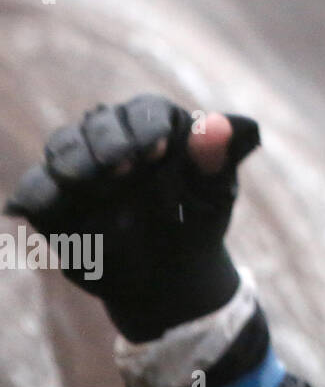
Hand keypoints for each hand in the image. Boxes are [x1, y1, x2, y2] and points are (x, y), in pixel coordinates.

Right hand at [4, 94, 259, 341]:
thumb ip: (216, 159)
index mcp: (160, 128)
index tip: (155, 151)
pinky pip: (35, 186)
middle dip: (105, 142)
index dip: (148, 126)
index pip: (147, 110)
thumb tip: (227, 124)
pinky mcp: (54, 196)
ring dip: (72, 160)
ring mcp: (82, 166)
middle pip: (100, 123)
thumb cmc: (197, 224)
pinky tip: (37, 206)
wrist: (166, 276)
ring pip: (63, 146)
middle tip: (118, 168)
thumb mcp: (215, 195)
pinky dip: (36, 192)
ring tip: (83, 180)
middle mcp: (117, 139)